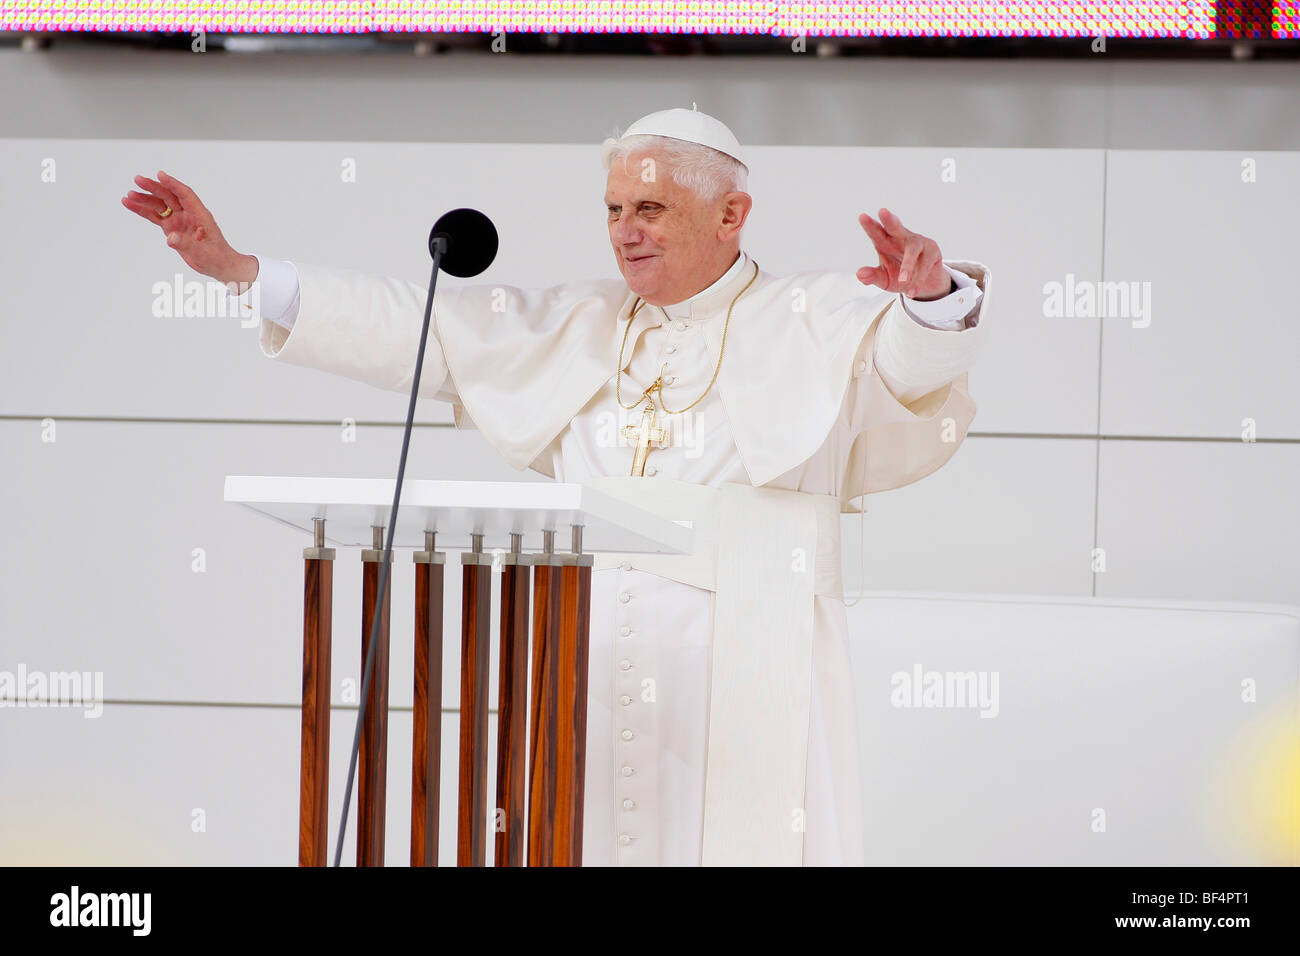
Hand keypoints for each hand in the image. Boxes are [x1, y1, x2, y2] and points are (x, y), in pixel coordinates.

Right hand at [121, 170, 256, 288]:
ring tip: (128, 196)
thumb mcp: (203, 253)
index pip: (185, 194)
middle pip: (169, 196)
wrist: (220, 266)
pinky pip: (156, 216)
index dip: (173, 184)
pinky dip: (143, 211)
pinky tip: (130, 204)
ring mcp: (179, 220)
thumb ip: (186, 244)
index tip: (159, 174)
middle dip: (154, 187)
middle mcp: (188, 214)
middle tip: (137, 180)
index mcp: (200, 215)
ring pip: (160, 205)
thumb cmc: (217, 257)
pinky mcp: (172, 228)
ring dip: (145, 199)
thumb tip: (170, 238)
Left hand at [856, 208, 950, 299]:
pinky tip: (911, 292)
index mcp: (886, 242)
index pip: (876, 233)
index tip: (862, 217)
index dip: (870, 226)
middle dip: (890, 220)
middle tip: (882, 211)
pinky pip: (925, 265)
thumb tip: (860, 274)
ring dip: (908, 266)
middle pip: (896, 227)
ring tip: (903, 282)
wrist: (925, 286)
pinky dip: (918, 280)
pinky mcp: (933, 251)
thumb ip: (872, 277)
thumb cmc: (900, 277)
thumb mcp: (884, 280)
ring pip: (912, 250)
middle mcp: (901, 238)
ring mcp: (918, 242)